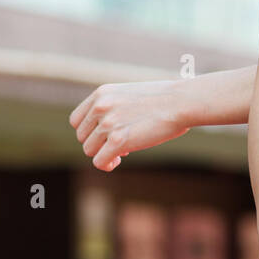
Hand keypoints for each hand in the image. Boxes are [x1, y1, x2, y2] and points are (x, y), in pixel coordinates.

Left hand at [70, 80, 190, 170]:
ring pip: (89, 150)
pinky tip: (117, 162)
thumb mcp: (130, 95)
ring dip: (103, 154)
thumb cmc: (164, 100)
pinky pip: (99, 161)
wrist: (182, 102)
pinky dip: (106, 164)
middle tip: (118, 144)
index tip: (105, 135)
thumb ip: (114, 108)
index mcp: (101, 94)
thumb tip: (106, 135)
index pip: (77, 120)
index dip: (89, 131)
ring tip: (121, 154)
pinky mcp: (118, 140)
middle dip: (98, 143)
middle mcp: (100, 107)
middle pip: (82, 137)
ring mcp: (108, 123)